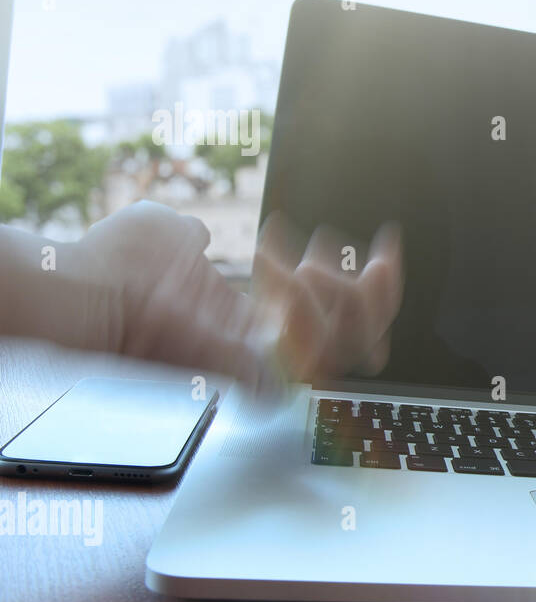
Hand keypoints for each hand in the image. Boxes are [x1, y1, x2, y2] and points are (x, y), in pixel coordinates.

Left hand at [76, 201, 402, 383]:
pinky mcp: (255, 367)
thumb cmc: (115, 264)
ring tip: (305, 259)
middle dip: (377, 296)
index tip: (385, 250)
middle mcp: (266, 347)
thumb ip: (198, 239)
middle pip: (361, 341)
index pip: (336, 319)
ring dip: (340, 296)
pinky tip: (279, 265)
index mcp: (252, 322)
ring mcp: (263, 360)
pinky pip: (310, 350)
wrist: (83, 287)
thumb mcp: (169, 235)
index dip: (371, 287)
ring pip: (346, 347)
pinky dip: (304, 304)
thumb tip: (204, 237)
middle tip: (374, 258)